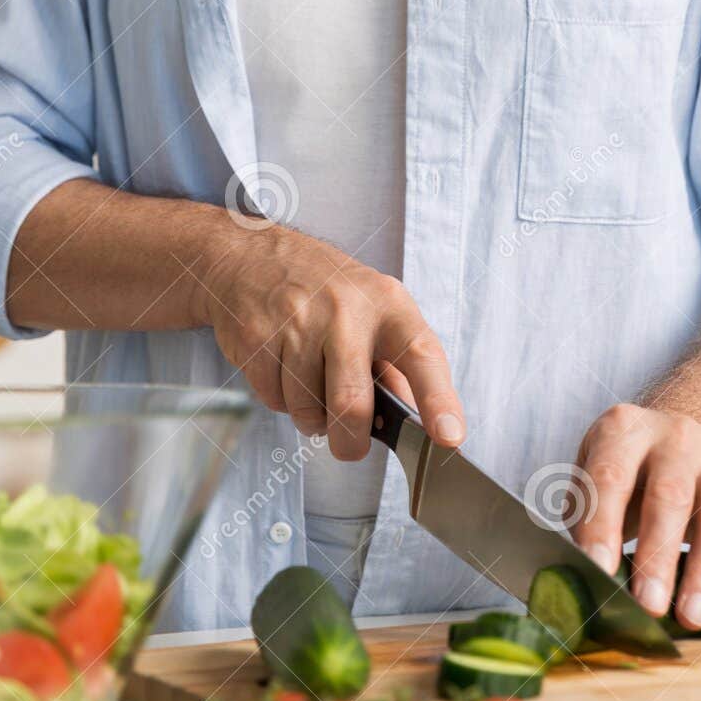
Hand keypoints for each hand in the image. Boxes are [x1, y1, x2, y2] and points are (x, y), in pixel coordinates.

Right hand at [192, 222, 464, 461]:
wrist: (251, 255)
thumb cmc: (322, 287)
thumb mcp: (372, 307)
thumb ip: (395, 365)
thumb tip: (413, 423)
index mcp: (387, 303)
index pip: (422, 356)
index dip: (439, 401)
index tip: (449, 437)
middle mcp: (345, 310)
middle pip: (352, 405)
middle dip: (351, 443)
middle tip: (350, 445)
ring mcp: (297, 321)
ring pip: (308, 411)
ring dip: (311, 416)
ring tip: (310, 382)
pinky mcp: (258, 337)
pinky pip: (274, 401)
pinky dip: (281, 400)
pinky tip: (283, 367)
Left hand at [571, 404, 700, 628]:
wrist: (684, 435)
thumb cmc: (629, 470)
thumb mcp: (596, 472)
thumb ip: (586, 517)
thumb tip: (578, 581)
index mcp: (625, 429)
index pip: (610, 476)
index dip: (602, 524)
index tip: (598, 569)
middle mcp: (676, 435)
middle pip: (670, 496)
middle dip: (659, 556)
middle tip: (648, 606)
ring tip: (691, 619)